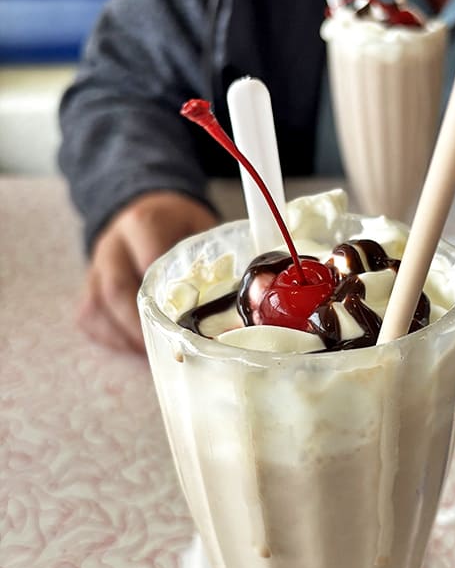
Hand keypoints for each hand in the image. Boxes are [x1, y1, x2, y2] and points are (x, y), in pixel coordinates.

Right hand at [78, 191, 218, 352]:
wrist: (146, 209)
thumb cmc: (180, 226)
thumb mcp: (202, 228)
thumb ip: (216, 256)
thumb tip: (251, 294)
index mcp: (144, 224)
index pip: (149, 263)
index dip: (167, 300)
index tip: (189, 330)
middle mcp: (114, 244)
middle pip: (117, 291)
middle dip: (142, 328)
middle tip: (169, 353)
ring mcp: (96, 265)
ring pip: (98, 308)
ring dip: (125, 338)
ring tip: (154, 358)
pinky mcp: (89, 284)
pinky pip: (90, 316)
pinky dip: (112, 338)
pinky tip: (136, 350)